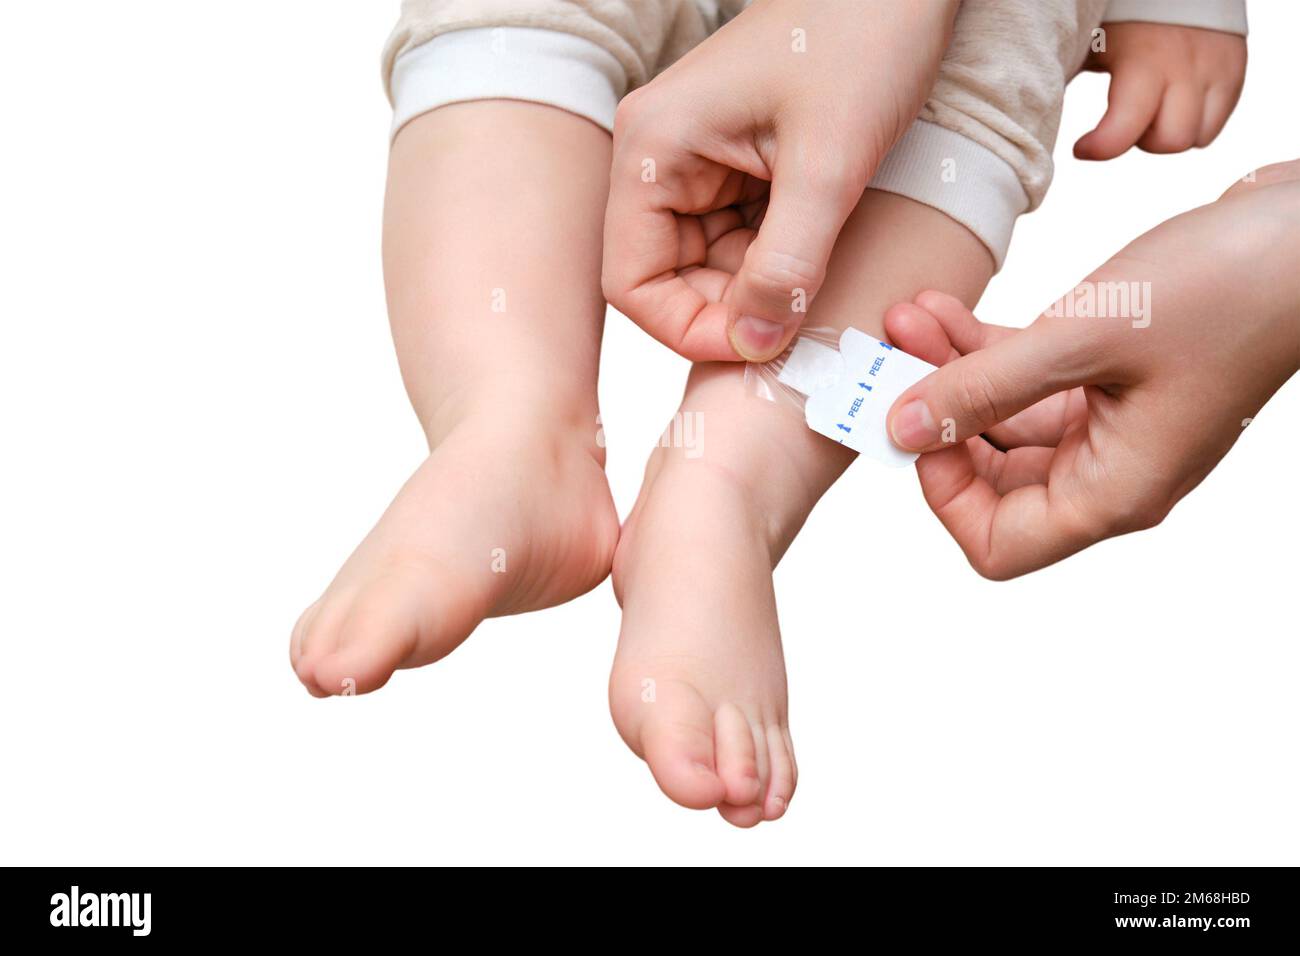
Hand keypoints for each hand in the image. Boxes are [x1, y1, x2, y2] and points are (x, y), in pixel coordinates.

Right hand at [601, 0, 957, 362]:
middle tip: (798, 321)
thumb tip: (753, 346)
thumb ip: (787, 266)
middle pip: (668, 278)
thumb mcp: (828, 167)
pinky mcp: (736, 163)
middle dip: (730, 308)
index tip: (756, 346)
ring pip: (709, 266)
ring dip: (761, 287)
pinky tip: (820, 250)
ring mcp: (698, 159)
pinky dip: (779, 261)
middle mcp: (661, 156)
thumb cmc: (862, 38)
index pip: (631, 282)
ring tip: (819, 277)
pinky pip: (741, 239)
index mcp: (654, 148)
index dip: (687, 329)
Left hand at [883, 163, 1299, 578]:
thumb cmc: (1229, 290)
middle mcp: (1110, 471)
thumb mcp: (1086, 337)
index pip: (998, 543)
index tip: (918, 423)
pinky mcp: (1113, 378)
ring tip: (906, 319)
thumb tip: (904, 425)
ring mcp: (1113, 425)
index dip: (944, 493)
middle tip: (887, 362)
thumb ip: (985, 387)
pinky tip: (942, 311)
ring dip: (951, 372)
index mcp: (1112, 491)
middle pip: (992, 478)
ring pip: (1004, 418)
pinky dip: (985, 349)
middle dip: (935, 417)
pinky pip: (1030, 380)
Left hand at [1074, 22, 1246, 159]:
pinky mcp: (1235, 69)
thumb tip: (1028, 120)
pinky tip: (1171, 101)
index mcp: (1144, 59)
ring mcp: (1218, 67)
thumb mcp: (1085, 41)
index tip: (1082, 146)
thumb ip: (1062, 78)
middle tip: (1121, 121)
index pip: (1124, 131)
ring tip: (1149, 108)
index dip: (1100, 148)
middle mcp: (1187, 66)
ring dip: (1169, 132)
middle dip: (1142, 141)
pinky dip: (1193, 121)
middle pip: (1171, 142)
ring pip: (1199, 136)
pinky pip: (1217, 121)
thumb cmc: (1119, 11)